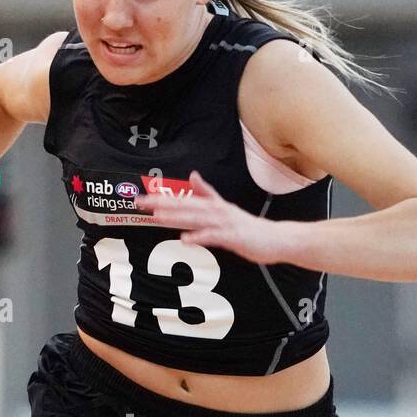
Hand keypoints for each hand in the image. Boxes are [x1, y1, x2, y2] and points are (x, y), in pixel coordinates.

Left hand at [133, 170, 285, 264]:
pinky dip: (199, 237)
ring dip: (176, 217)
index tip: (142, 197)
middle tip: (141, 202)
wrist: (276, 239)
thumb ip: (207, 193)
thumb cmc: (249, 228)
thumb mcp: (225, 208)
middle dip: (162, 203)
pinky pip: (214, 237)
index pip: (183, 199)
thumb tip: (192, 176)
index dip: (162, 198)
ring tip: (157, 216)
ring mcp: (225, 223)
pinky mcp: (233, 237)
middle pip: (186, 205)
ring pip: (196, 218)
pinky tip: (185, 240)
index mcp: (213, 206)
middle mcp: (217, 211)